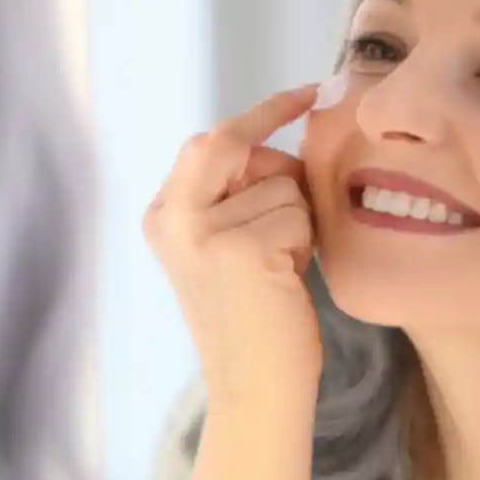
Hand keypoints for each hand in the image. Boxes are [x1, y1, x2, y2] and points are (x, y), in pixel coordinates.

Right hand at [143, 84, 322, 414]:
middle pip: (229, 141)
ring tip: (281, 268)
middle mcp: (170, 217)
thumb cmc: (257, 317)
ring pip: (280, 182)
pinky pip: (296, 213)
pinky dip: (305, 243)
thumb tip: (285, 143)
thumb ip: (241, 194)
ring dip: (297, 220)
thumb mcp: (231, 244)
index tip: (306, 91)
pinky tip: (288, 280)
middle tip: (316, 104)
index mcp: (163, 214)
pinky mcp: (237, 247)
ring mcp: (200, 231)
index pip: (210, 141)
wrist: (255, 388)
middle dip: (274, 130)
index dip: (261, 114)